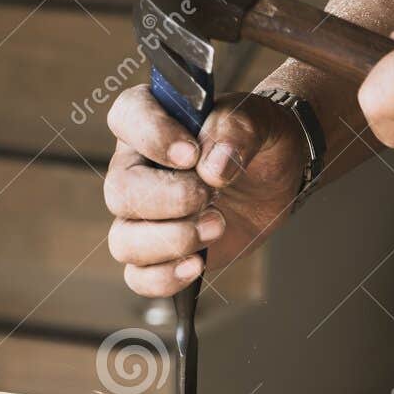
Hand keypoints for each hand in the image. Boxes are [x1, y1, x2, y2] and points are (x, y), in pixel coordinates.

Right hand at [104, 85, 306, 296]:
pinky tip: (197, 263)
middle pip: (120, 191)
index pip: (127, 117)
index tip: (192, 155)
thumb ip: (238, 131)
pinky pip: (138, 276)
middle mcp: (136, 167)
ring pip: (123, 240)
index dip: (153, 137)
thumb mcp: (260, 120)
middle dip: (170, 200)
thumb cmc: (257, 140)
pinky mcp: (159, 252)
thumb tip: (214, 166)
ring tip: (216, 226)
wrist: (274, 177)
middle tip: (210, 197)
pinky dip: (165, 276)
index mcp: (153, 119)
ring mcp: (142, 214)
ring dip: (171, 241)